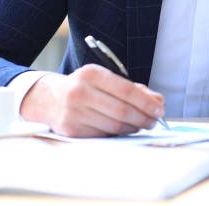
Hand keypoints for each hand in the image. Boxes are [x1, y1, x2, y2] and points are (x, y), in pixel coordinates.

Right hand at [20, 65, 165, 136]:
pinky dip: (118, 134)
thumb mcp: (105, 79)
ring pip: (113, 125)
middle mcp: (80, 92)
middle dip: (143, 117)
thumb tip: (158, 101)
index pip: (126, 90)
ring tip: (142, 125)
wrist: (48, 98)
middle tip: (154, 121)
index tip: (159, 109)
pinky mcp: (71, 130)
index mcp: (91, 74)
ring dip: (133, 127)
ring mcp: (74, 112)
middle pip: (121, 110)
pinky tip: (125, 129)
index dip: (146, 102)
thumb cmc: (84, 87)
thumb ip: (132, 88)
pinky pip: (103, 134)